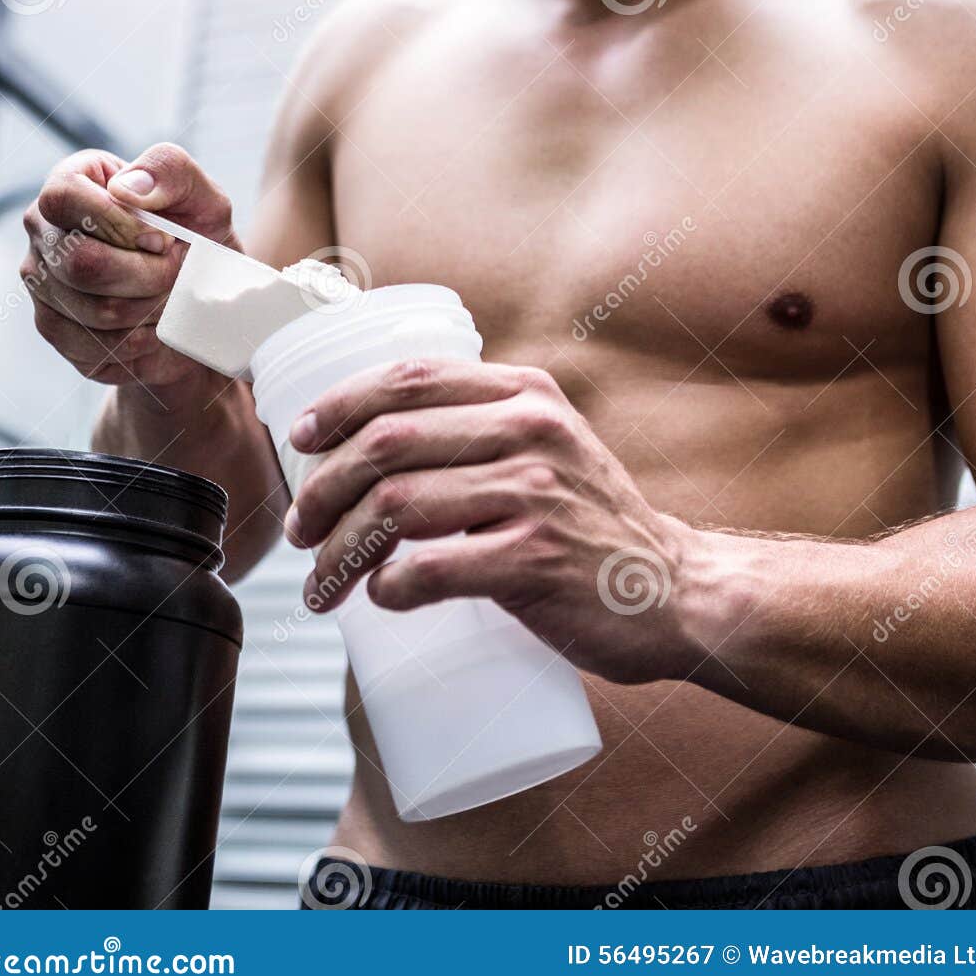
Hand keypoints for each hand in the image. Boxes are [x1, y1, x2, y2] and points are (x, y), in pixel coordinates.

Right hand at [22, 142, 240, 388]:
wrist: (202, 301)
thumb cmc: (198, 239)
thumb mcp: (202, 198)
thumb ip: (171, 172)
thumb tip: (127, 188)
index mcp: (73, 182)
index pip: (64, 196)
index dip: (118, 223)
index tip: (163, 240)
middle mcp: (45, 230)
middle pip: (79, 262)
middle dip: (147, 274)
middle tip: (177, 271)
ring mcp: (42, 282)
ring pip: (93, 310)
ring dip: (149, 308)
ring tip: (168, 295)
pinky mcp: (54, 329)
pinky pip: (95, 345)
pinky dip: (140, 339)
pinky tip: (153, 324)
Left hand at [283, 358, 691, 684]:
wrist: (675, 590)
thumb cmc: (590, 524)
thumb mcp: (547, 445)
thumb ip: (481, 428)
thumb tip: (368, 443)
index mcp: (524, 393)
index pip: (409, 377)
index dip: (340, 404)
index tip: (300, 440)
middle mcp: (530, 430)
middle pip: (387, 442)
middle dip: (324, 489)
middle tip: (301, 532)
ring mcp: (536, 494)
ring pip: (397, 506)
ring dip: (340, 551)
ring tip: (323, 585)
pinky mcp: (538, 560)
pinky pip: (432, 568)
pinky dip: (388, 586)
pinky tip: (380, 598)